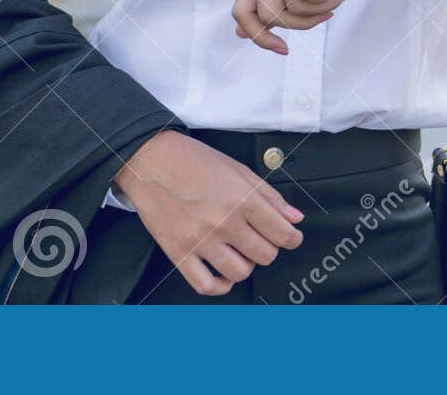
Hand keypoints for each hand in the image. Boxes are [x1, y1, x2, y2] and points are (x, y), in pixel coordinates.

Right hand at [114, 130, 304, 296]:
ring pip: (240, 273)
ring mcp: (200, 240)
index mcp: (242, 199)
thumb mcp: (240, 170)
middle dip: (270, 248)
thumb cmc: (196, 161)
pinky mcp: (178, 253)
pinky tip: (224, 273)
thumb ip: (271, 197)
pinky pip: (206, 286)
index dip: (293, 238)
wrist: (151, 160)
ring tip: (241, 250)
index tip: (292, 237)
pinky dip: (221, 285)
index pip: (282, 234)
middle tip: (261, 237)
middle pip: (265, 255)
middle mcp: (223, 222)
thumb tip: (295, 219)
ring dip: (247, 264)